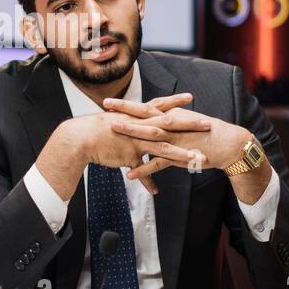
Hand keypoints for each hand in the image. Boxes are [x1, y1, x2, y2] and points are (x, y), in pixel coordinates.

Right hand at [46, 92, 199, 196]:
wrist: (80, 137)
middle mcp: (140, 127)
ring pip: (163, 148)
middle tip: (208, 123)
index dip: (175, 102)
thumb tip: (134, 128)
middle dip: (190, 124)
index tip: (190, 97)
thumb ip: (128, 127)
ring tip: (198, 158)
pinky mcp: (129, 156)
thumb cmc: (96, 129)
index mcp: (137, 117)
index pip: (160, 106)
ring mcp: (136, 142)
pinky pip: (142, 171)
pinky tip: (156, 192)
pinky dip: (148, 181)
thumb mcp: (115, 124)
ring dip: (182, 153)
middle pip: (170, 125)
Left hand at [102, 99, 262, 183]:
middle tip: (105, 106)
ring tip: (113, 131)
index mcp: (171, 116)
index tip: (109, 101)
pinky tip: (130, 174)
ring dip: (132, 133)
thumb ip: (168, 118)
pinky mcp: (179, 156)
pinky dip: (145, 168)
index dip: (127, 105)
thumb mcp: (184, 121)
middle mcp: (172, 125)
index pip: (145, 107)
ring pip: (150, 135)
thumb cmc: (205, 132)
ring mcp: (175, 140)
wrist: (227, 144)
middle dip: (124, 111)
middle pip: (144, 116)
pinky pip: (159, 164)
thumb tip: (154, 115)